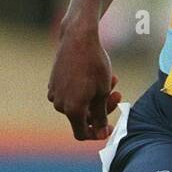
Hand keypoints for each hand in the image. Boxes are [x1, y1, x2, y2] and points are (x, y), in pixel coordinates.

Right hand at [47, 23, 121, 140]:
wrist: (78, 38)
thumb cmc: (94, 64)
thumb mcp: (103, 92)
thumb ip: (101, 115)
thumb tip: (100, 134)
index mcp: (72, 110)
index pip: (82, 133)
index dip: (97, 133)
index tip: (110, 126)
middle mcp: (59, 104)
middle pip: (83, 117)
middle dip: (102, 109)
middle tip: (118, 95)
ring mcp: (54, 93)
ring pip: (78, 104)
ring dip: (95, 97)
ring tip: (111, 80)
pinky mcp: (53, 83)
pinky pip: (71, 93)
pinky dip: (84, 89)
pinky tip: (97, 76)